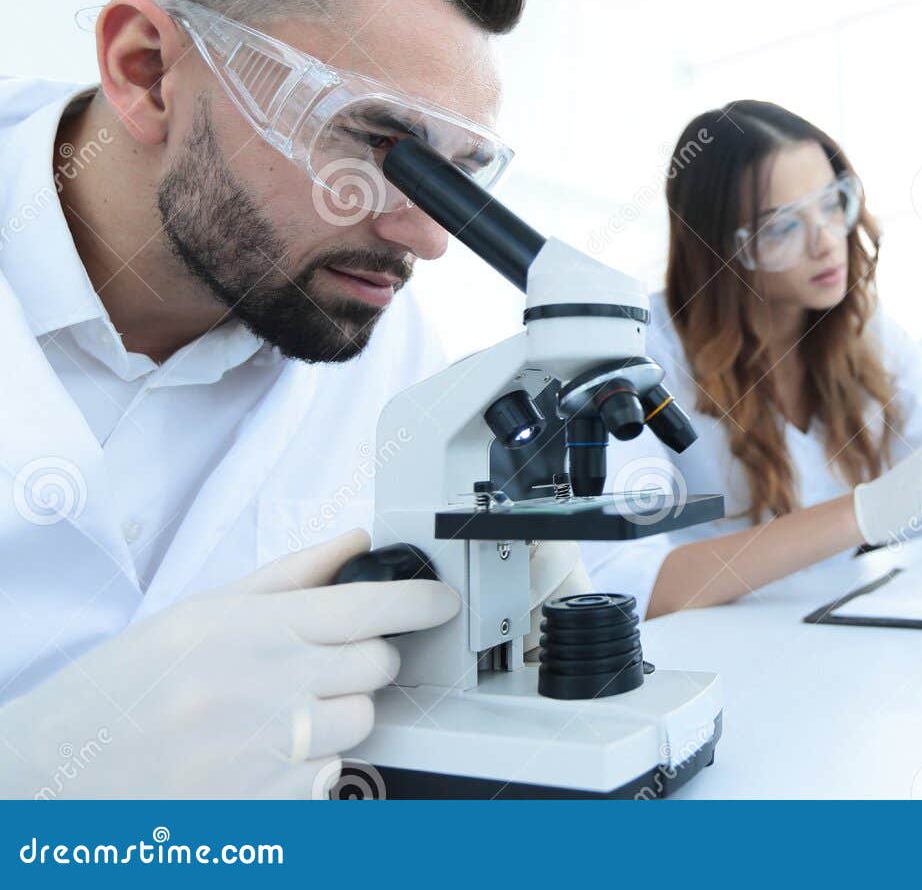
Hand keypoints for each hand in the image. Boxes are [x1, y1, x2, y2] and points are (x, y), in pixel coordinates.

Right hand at [0, 529, 458, 799]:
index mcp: (248, 630)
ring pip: (362, 722)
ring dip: (339, 715)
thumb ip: (289, 576)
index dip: (421, 601)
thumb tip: (355, 541)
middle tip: (319, 665)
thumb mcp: (198, 613)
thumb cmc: (122, 689)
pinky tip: (259, 756)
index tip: (441, 600)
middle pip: (376, 666)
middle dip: (363, 662)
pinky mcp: (268, 805)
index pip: (369, 607)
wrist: (55, 774)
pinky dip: (309, 764)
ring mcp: (269, 751)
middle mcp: (264, 687)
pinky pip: (329, 773)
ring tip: (279, 714)